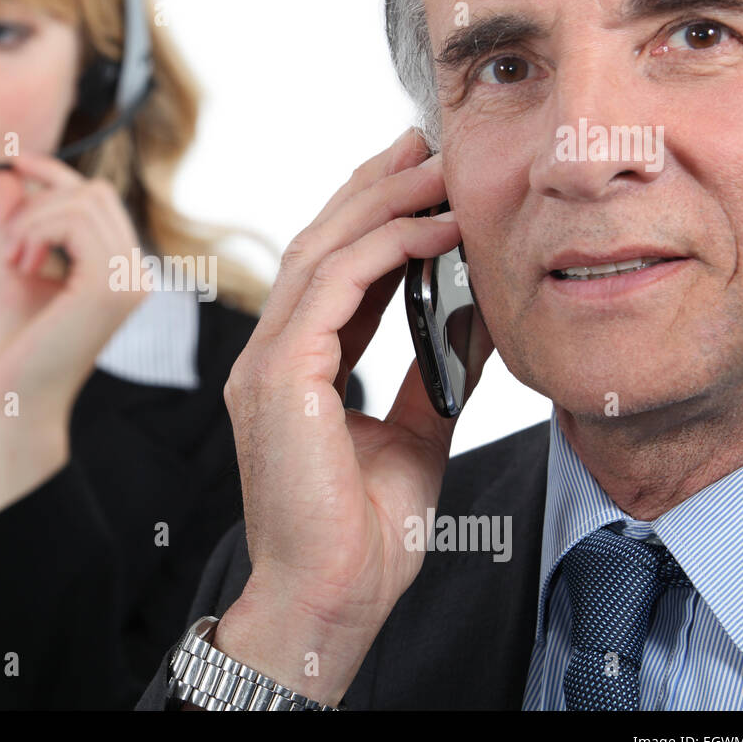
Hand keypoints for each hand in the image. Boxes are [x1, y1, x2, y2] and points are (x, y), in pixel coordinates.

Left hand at [0, 153, 147, 514]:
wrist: (13, 399)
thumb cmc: (15, 345)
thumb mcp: (15, 266)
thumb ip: (18, 220)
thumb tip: (7, 171)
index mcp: (121, 270)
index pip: (97, 200)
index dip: (55, 175)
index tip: (14, 164)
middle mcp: (136, 274)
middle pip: (94, 192)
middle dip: (40, 202)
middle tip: (7, 244)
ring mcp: (130, 281)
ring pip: (84, 201)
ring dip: (33, 220)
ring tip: (12, 260)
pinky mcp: (111, 287)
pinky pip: (76, 222)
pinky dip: (36, 232)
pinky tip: (21, 266)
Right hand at [213, 128, 494, 705]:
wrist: (332, 601)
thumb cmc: (364, 534)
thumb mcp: (418, 432)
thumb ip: (435, 371)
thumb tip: (477, 315)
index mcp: (293, 369)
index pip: (331, 271)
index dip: (374, 217)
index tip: (421, 177)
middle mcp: (269, 356)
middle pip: (319, 243)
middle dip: (375, 187)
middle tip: (426, 141)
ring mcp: (265, 364)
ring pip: (321, 251)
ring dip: (383, 202)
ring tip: (439, 165)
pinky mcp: (278, 377)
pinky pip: (335, 287)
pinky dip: (386, 248)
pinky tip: (435, 227)